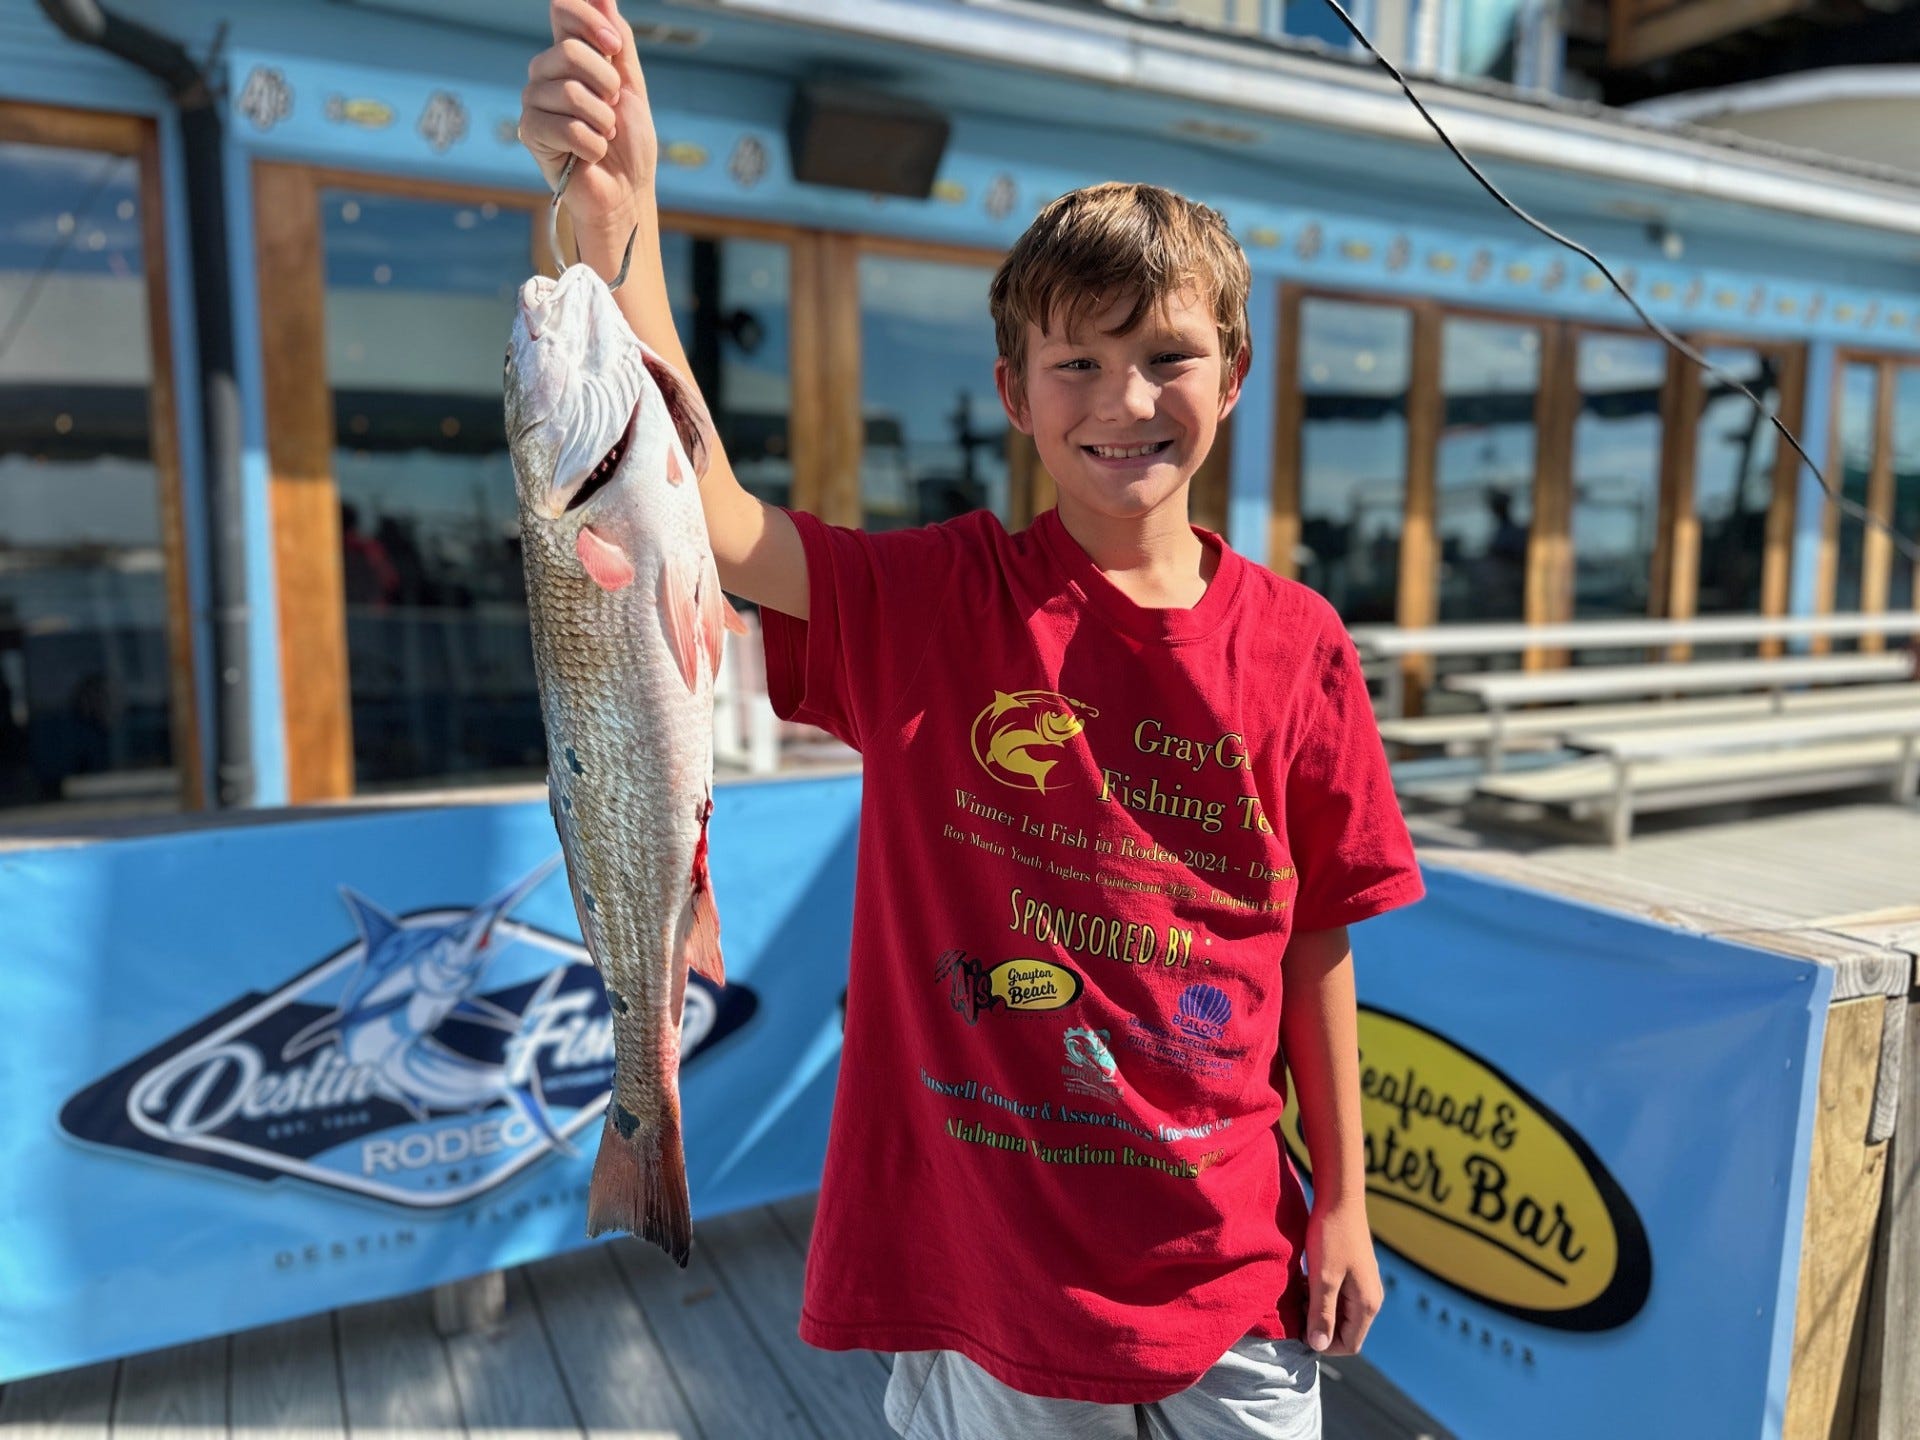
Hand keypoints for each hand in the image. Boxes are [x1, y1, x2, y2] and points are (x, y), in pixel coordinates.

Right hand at [519, 0, 659, 232]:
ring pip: (568, 92)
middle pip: (568, 52)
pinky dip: (592, 145)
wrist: (626, 189)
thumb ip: (618, 40)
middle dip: (605, 83)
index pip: (562, 11)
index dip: (588, 20)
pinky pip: (565, 128)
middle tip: (613, 109)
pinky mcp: (530, 133)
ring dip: (601, 120)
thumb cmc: (629, 140)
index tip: (613, 47)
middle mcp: (545, 73)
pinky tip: (592, 154)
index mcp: (569, 55)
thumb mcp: (631, 84)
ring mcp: (534, 102)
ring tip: (605, 134)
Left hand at [1303, 1198, 1382, 1354]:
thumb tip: (1318, 1346)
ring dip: (1316, 1308)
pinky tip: (1303, 1280)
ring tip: (1297, 1290)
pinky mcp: (1354, 1274)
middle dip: (1317, 1324)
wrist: (1340, 1198)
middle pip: (1343, 1330)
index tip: (1298, 1328)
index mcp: (1367, 1304)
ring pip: (1337, 1313)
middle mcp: (1370, 1299)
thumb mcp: (1322, 1278)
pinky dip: (1319, 1294)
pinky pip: (1337, 1297)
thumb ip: (1321, 1313)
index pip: (1348, 1345)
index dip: (1323, 1344)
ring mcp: (1363, 1286)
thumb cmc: (1331, 1237)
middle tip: (1296, 1305)